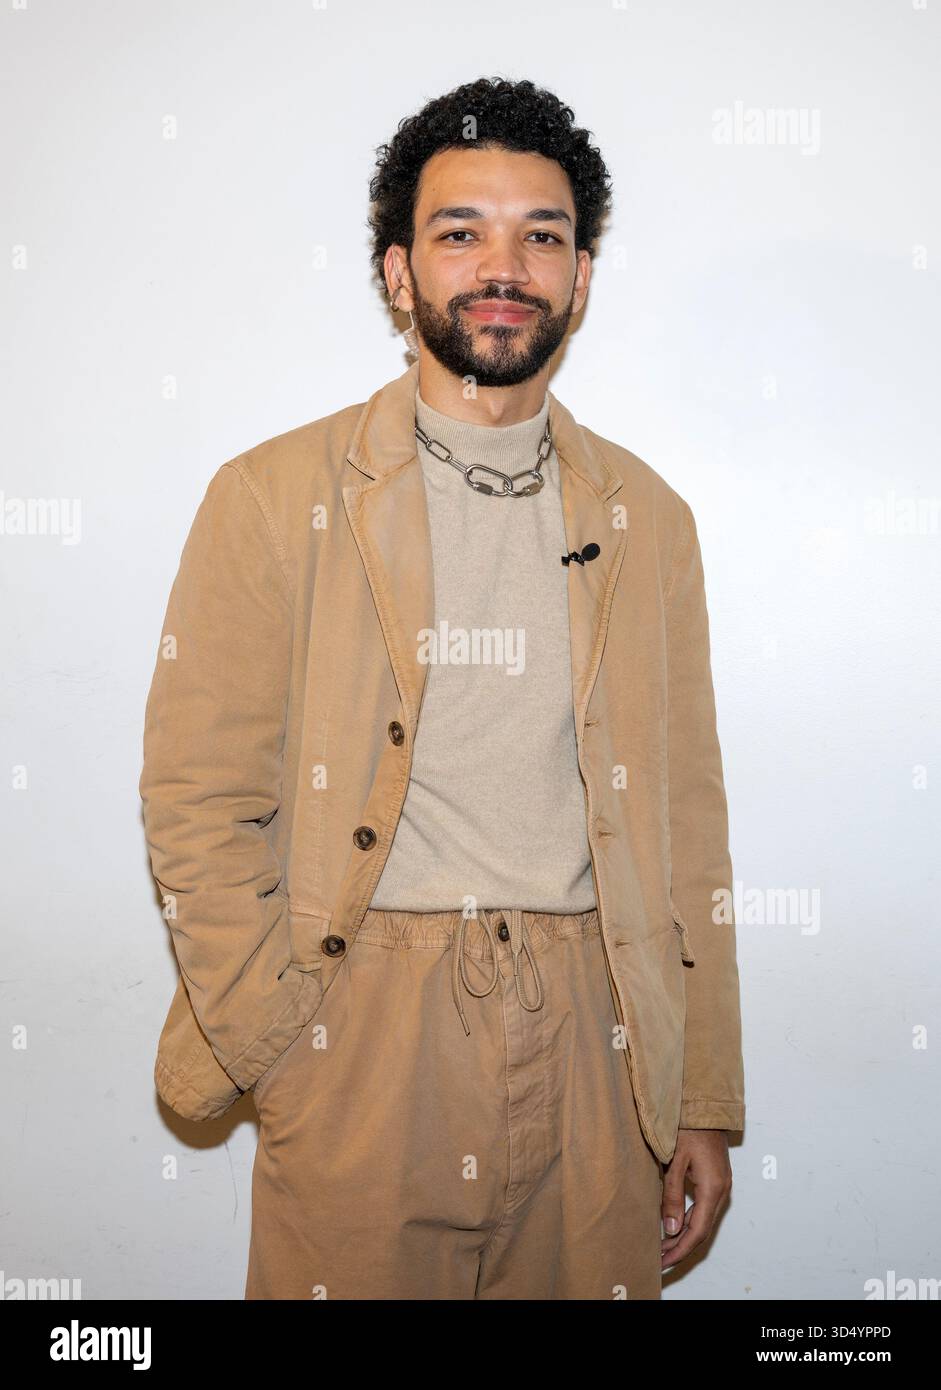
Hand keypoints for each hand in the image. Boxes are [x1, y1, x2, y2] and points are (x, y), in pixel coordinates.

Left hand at [660, 1128, 731, 1270]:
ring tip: (663, 1248)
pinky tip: (674, 1227)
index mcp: (712, 1188)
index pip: (697, 1232)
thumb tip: (670, 1229)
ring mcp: (721, 1187)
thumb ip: (672, 1195)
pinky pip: (704, 1210)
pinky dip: (689, 1222)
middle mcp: (721, 1191)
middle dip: (680, 1248)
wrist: (705, 1107)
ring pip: (703, 1221)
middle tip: (658, 1260)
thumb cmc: (688, 1128)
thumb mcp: (675, 1161)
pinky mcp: (716, 1181)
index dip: (680, 1250)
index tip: (663, 1262)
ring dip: (684, 1236)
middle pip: (702, 1230)